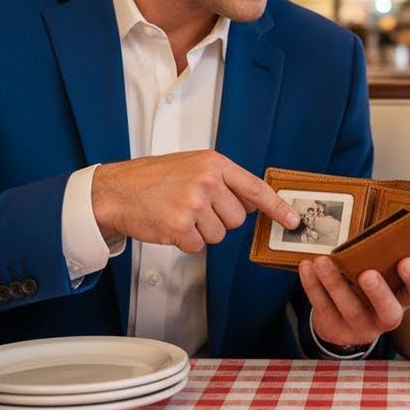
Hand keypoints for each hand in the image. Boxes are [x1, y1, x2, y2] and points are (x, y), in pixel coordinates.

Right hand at [91, 150, 297, 250]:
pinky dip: (186, 242)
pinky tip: (171, 224)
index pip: (255, 188)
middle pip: (237, 219)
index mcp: (214, 163)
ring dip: (201, 232)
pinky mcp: (181, 226)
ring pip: (219, 235)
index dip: (277, 207)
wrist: (117, 190)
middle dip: (219, 219)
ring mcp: (195, 204)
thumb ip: (223, 180)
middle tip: (195, 207)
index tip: (292, 220)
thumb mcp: (193, 165)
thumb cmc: (153, 178)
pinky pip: (199, 246)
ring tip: (179, 213)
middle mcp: (208, 181)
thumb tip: (251, 204)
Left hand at [301, 256, 409, 347]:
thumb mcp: (381, 275)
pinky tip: (307, 267)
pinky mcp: (336, 330)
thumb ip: (382, 259)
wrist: (344, 321)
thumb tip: (378, 227)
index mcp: (403, 300)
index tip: (406, 261)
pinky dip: (313, 286)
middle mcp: (386, 319)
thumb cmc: (367, 287)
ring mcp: (361, 329)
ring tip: (322, 261)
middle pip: (388, 312)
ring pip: (350, 309)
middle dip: (378, 293)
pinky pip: (323, 308)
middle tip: (367, 274)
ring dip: (335, 284)